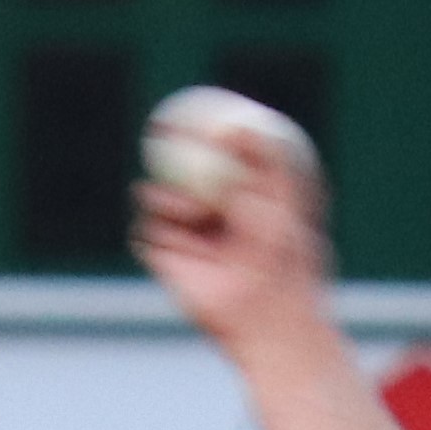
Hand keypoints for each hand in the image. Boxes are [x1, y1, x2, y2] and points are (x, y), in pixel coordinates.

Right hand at [133, 133, 332, 362]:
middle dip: (164, 153)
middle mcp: (209, 220)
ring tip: (193, 212)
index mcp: (238, 202)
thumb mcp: (286, 201)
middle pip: (175, 174)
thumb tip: (237, 124)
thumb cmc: (286, 261)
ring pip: (154, 200)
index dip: (198, 135)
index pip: (210, 159)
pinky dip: (158, 228)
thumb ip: (269, 158)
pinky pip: (144, 232)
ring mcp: (185, 240)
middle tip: (159, 132)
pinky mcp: (165, 262)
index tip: (189, 112)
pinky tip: (185, 241)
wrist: (270, 316)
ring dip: (164, 197)